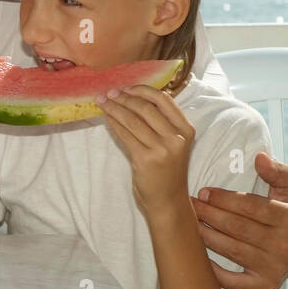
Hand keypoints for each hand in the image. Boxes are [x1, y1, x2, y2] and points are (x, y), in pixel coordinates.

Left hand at [99, 84, 194, 214]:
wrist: (168, 200)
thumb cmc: (167, 169)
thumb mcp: (172, 143)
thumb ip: (160, 122)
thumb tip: (132, 97)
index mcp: (186, 129)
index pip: (164, 100)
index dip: (142, 90)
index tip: (126, 88)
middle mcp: (177, 138)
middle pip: (145, 107)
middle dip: (123, 98)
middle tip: (109, 93)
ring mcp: (162, 149)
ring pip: (132, 119)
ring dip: (114, 107)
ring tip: (102, 101)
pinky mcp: (145, 158)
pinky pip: (124, 134)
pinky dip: (112, 122)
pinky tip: (106, 117)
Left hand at [193, 152, 287, 288]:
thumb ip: (278, 173)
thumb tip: (259, 158)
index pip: (251, 207)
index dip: (224, 199)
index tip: (202, 192)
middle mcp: (283, 246)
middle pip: (237, 228)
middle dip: (208, 214)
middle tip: (188, 204)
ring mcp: (275, 267)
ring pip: (231, 250)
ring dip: (205, 236)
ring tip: (188, 223)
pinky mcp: (267, 284)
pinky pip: (237, 282)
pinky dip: (216, 273)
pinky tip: (199, 258)